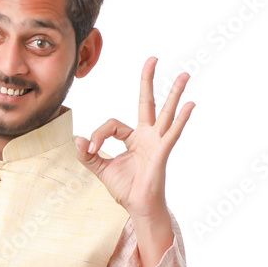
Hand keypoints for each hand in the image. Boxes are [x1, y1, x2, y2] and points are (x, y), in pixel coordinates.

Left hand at [74, 56, 193, 220]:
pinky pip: (172, 133)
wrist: (138, 207)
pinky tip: (189, 104)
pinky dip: (181, 119)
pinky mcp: (162, 152)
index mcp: (133, 138)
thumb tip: (78, 139)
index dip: (98, 134)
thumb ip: (88, 154)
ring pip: (166, 113)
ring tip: (184, 74)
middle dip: (148, 81)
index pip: (113, 124)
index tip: (91, 148)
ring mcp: (157, 142)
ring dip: (174, 93)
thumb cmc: (125, 188)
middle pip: (148, 102)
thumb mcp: (101, 169)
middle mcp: (147, 136)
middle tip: (152, 59)